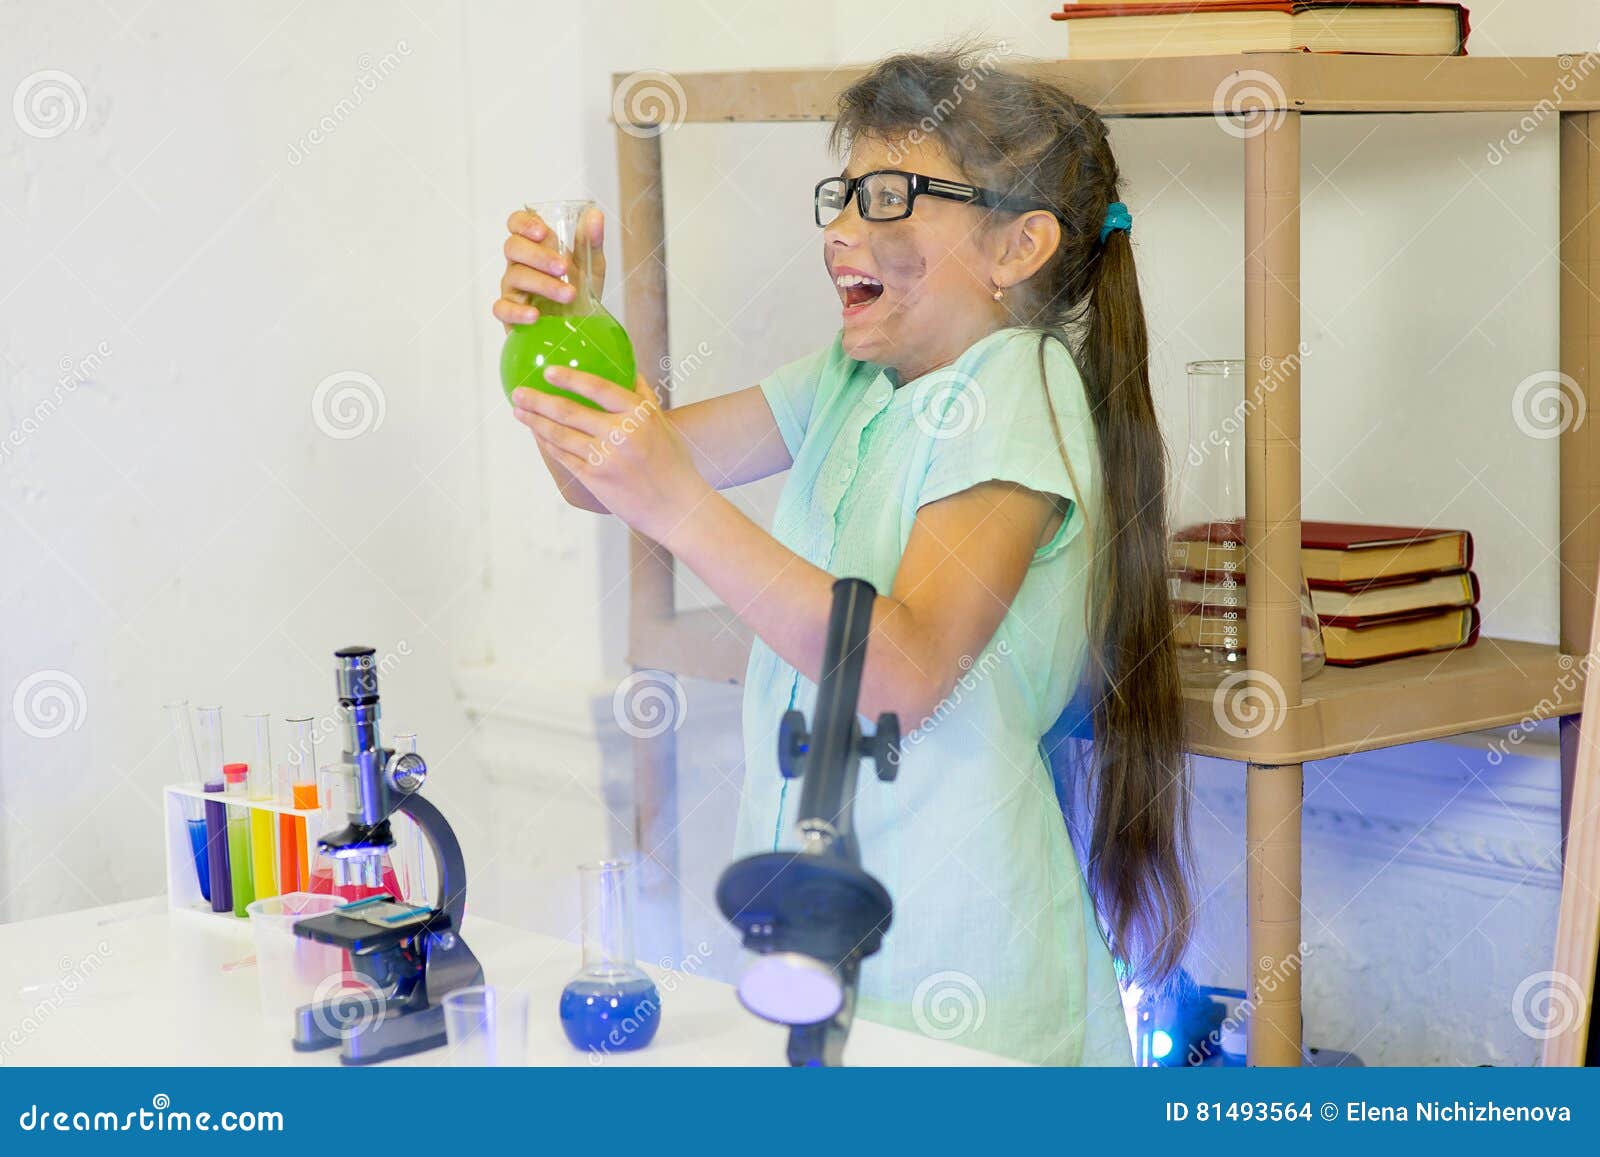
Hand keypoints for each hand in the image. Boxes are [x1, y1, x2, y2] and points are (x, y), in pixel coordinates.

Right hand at [492, 206, 606, 326]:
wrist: (579, 326)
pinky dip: (517, 311)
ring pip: (515, 276)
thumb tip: (595, 214)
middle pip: (513, 247)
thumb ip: (590, 241)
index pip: (517, 224)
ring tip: (569, 294)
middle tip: (563, 267)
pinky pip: (503, 309)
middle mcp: (519, 263)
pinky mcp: (510, 314)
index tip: (542, 232)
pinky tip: (535, 315)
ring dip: (543, 284)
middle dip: (539, 256)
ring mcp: (512, 288)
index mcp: (535, 246)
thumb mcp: (591, 265)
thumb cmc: (580, 292)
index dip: (524, 223)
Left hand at [509, 367, 711, 543]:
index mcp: (639, 414)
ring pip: (560, 435)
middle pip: (569, 411)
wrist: (678, 508)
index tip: (547, 371)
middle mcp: (621, 434)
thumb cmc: (673, 464)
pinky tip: (538, 437)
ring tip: (519, 411)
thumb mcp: (663, 426)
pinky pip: (564, 458)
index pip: (597, 388)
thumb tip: (627, 369)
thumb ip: (643, 398)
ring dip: (535, 422)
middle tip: (517, 392)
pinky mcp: (596, 480)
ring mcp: (606, 458)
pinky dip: (548, 445)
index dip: (569, 378)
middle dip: (537, 400)